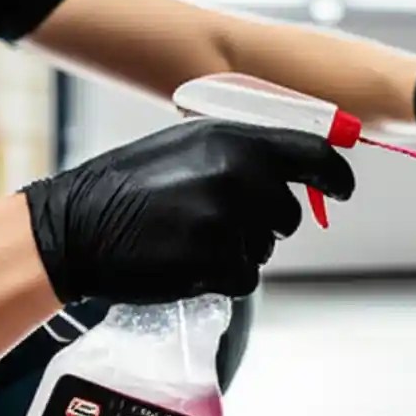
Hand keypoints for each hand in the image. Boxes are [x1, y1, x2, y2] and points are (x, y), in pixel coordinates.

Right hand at [24, 120, 354, 303]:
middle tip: (217, 221)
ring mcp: (227, 217)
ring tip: (189, 234)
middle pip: (289, 213)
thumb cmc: (128, 188)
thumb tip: (296, 171)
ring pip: (266, 247)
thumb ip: (243, 155)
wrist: (73, 226)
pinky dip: (221, 276)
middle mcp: (238, 172)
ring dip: (238, 249)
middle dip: (265, 224)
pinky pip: (245, 276)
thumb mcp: (188, 148)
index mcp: (234, 138)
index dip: (336, 175)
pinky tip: (184, 259)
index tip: (341, 189)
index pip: (314, 154)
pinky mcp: (215, 259)